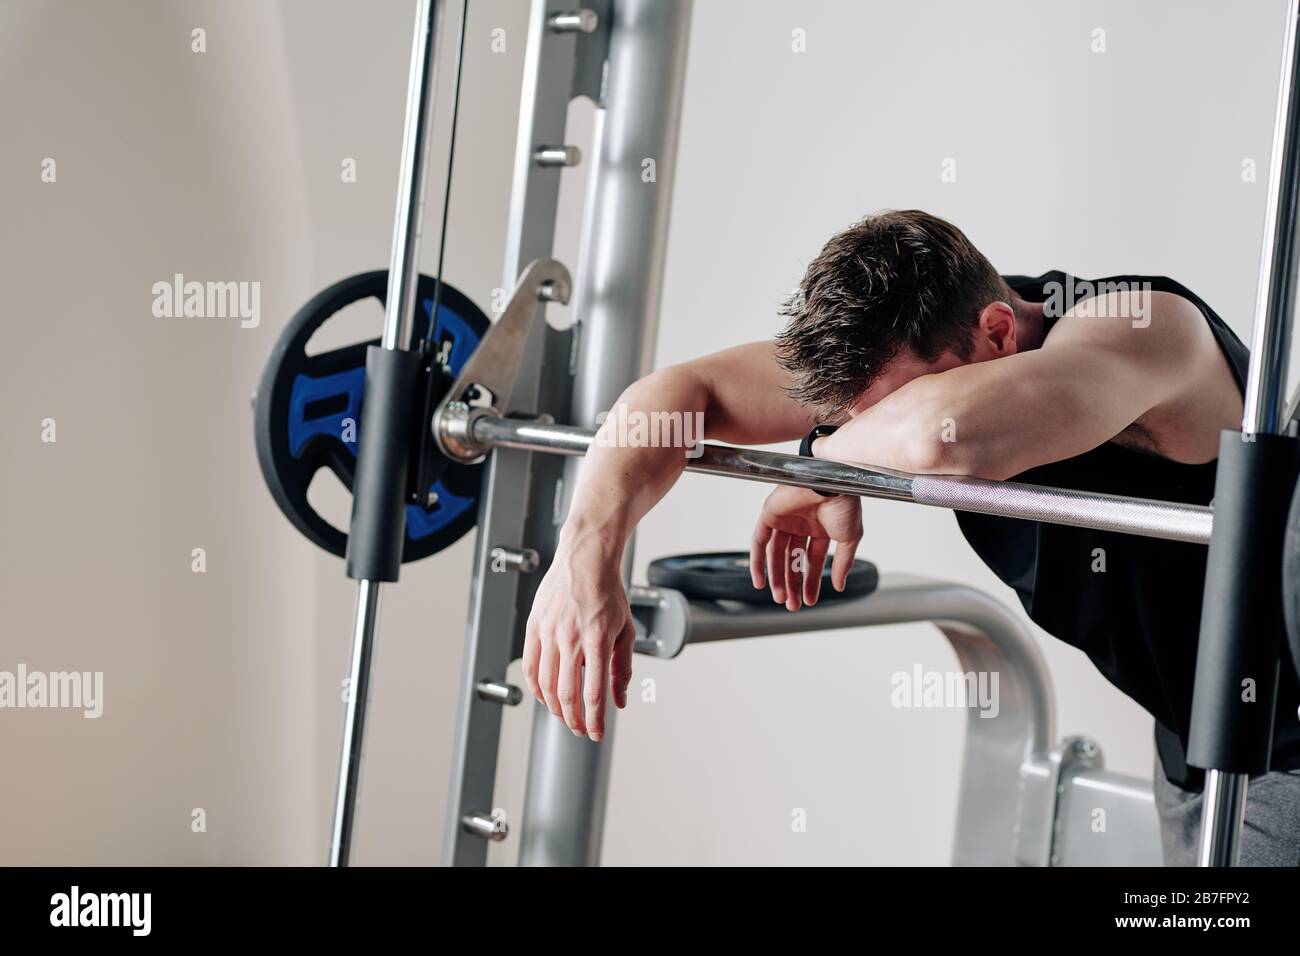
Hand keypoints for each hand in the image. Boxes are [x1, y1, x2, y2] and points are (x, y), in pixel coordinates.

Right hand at [522, 529, 635, 741]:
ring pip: (546, 684)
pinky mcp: (534, 626)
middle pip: (566, 694)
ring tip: (565, 716)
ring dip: (555, 707)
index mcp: (598, 639)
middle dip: (574, 720)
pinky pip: (531, 666)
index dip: (595, 719)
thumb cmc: (608, 592)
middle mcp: (570, 637)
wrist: (585, 559)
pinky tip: (545, 696)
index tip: (596, 734)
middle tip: (581, 730)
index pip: (593, 691)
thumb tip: (619, 699)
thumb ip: (622, 668)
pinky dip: (536, 687)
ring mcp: (549, 631)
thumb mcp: (626, 630)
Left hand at [750, 485, 861, 609]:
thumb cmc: (844, 502)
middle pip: (792, 559)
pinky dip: (758, 562)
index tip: (809, 600)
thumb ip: (843, 563)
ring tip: (781, 597)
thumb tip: (839, 585)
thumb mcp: (849, 538)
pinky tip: (760, 580)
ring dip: (777, 577)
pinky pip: (759, 541)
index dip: (811, 581)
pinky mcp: (769, 514)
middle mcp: (801, 524)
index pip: (812, 559)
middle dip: (792, 583)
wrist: (831, 481)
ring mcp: (784, 519)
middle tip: (792, 604)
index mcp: (820, 528)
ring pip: (776, 554)